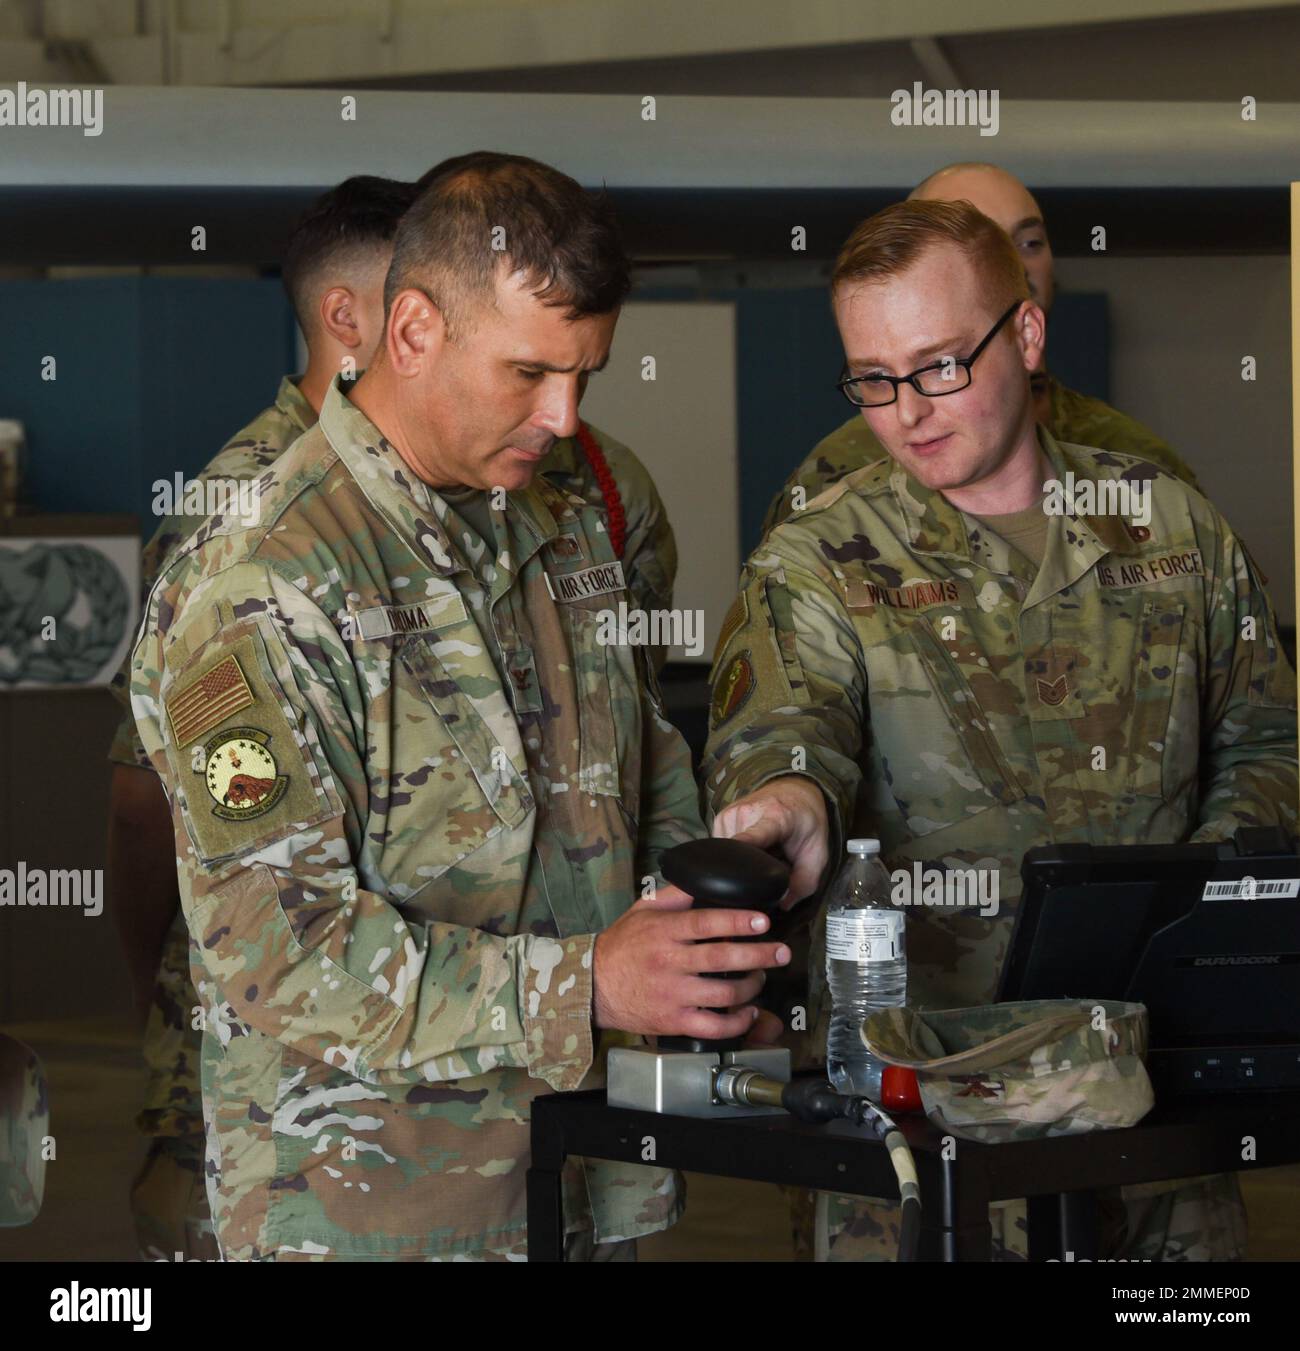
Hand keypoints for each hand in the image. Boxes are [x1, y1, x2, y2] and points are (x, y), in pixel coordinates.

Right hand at [593, 883, 791, 1039]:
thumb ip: (675, 895)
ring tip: (761, 978)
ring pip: (723, 994)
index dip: (737, 921)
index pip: (706, 923)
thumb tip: (704, 879)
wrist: (593, 986)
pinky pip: (712, 1027)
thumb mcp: (642, 910)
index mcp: (664, 932)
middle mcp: (669, 963)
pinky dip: (736, 1022)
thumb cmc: (621, 945)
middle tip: (782, 952)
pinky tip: (748, 1012)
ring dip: (751, 987)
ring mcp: (672, 995)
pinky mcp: (673, 1021)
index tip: (762, 920)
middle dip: (759, 955)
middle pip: (722, 959)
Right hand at [711, 776, 828, 909]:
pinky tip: (749, 851)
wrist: (795, 789)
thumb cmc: (807, 821)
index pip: (750, 839)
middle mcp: (744, 813)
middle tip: (765, 876)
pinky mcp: (719, 817)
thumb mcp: (817, 854)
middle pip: (736, 856)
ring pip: (726, 853)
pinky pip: (722, 846)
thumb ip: (803, 883)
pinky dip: (735, 854)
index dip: (740, 860)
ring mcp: (727, 814)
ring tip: (759, 858)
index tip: (728, 877)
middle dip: (747, 873)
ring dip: (740, 863)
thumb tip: (781, 905)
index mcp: (772, 819)